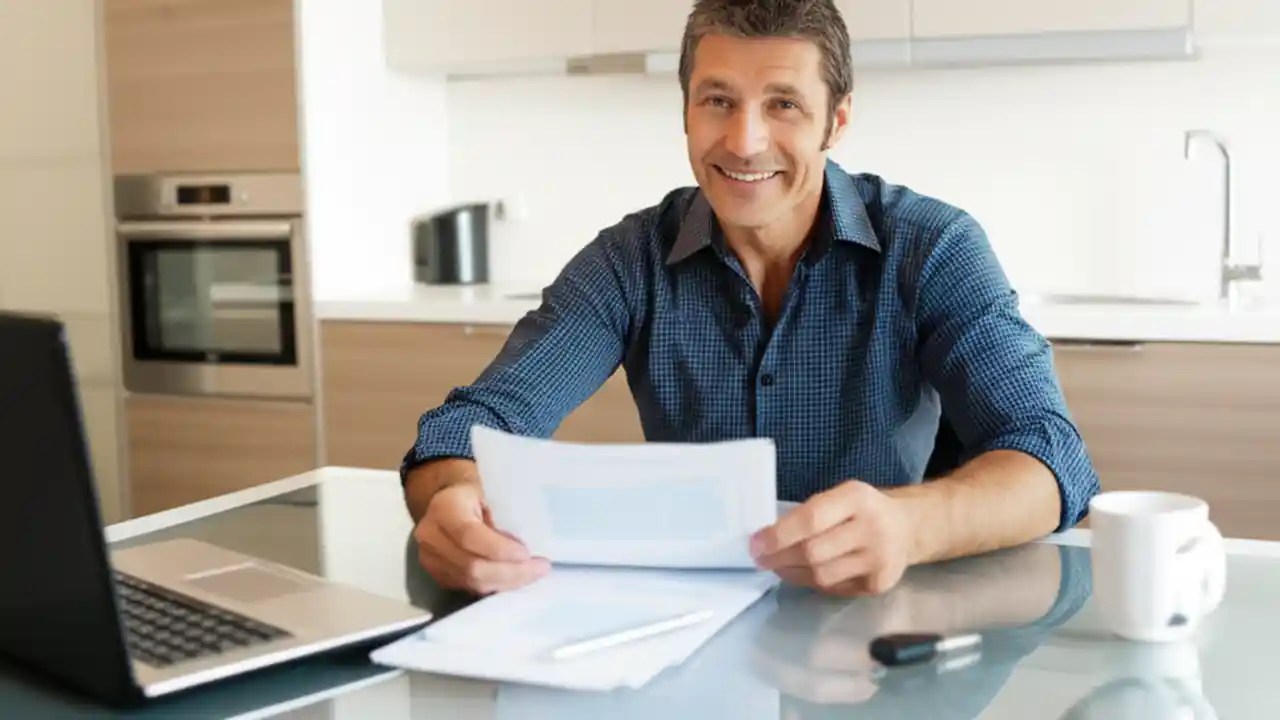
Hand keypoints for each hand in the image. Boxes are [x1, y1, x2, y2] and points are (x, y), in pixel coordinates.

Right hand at [412, 482, 549, 594]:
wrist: (444, 502)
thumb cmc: (473, 495)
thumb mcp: (488, 494)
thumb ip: (501, 519)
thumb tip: (526, 551)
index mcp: (444, 509)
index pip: (469, 535)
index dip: (499, 549)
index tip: (526, 554)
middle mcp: (431, 536)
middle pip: (471, 566)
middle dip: (510, 572)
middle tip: (539, 568)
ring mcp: (430, 559)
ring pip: (472, 582)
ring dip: (506, 582)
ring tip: (532, 574)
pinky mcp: (437, 575)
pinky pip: (470, 587)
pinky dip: (495, 585)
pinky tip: (514, 579)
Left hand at [750, 480, 911, 595]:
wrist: (907, 529)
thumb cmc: (863, 510)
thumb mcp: (841, 496)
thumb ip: (810, 513)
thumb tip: (767, 537)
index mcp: (857, 498)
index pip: (811, 519)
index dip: (779, 535)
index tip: (755, 544)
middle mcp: (871, 529)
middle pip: (814, 552)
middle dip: (780, 557)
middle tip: (760, 559)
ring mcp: (878, 560)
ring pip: (821, 575)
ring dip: (792, 572)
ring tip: (778, 566)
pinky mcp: (878, 584)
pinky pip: (834, 588)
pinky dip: (812, 582)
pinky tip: (804, 573)